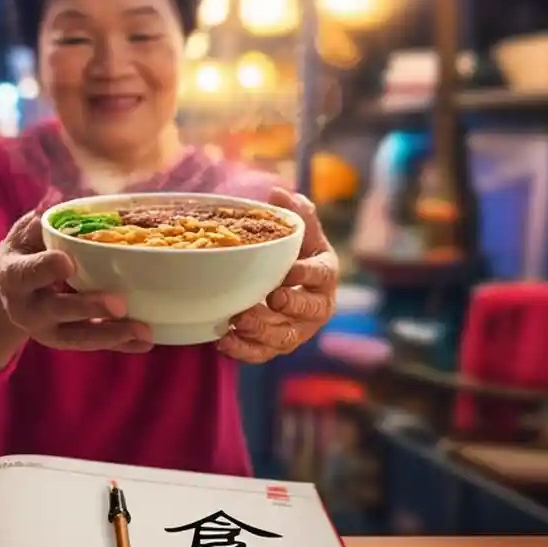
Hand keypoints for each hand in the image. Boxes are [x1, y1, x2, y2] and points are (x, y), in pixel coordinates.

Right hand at [0, 212, 152, 352]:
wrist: (8, 293)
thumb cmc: (25, 253)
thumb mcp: (25, 235)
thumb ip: (43, 221)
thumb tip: (60, 195)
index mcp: (15, 276)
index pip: (28, 273)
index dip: (46, 268)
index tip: (68, 262)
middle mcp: (27, 308)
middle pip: (56, 310)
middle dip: (88, 307)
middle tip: (119, 304)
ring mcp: (46, 329)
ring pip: (78, 336)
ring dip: (111, 334)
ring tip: (144, 331)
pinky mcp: (65, 340)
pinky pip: (93, 345)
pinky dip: (120, 345)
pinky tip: (145, 342)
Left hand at [218, 187, 338, 363]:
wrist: (290, 283)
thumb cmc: (297, 254)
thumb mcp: (302, 232)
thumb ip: (296, 214)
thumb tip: (279, 192)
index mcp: (324, 275)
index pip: (320, 275)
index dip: (306, 274)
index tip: (289, 272)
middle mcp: (316, 307)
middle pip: (305, 311)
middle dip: (288, 307)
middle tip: (269, 298)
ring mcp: (297, 330)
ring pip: (283, 337)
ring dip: (261, 331)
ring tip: (239, 320)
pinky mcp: (276, 345)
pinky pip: (262, 354)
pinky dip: (243, 351)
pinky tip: (223, 341)